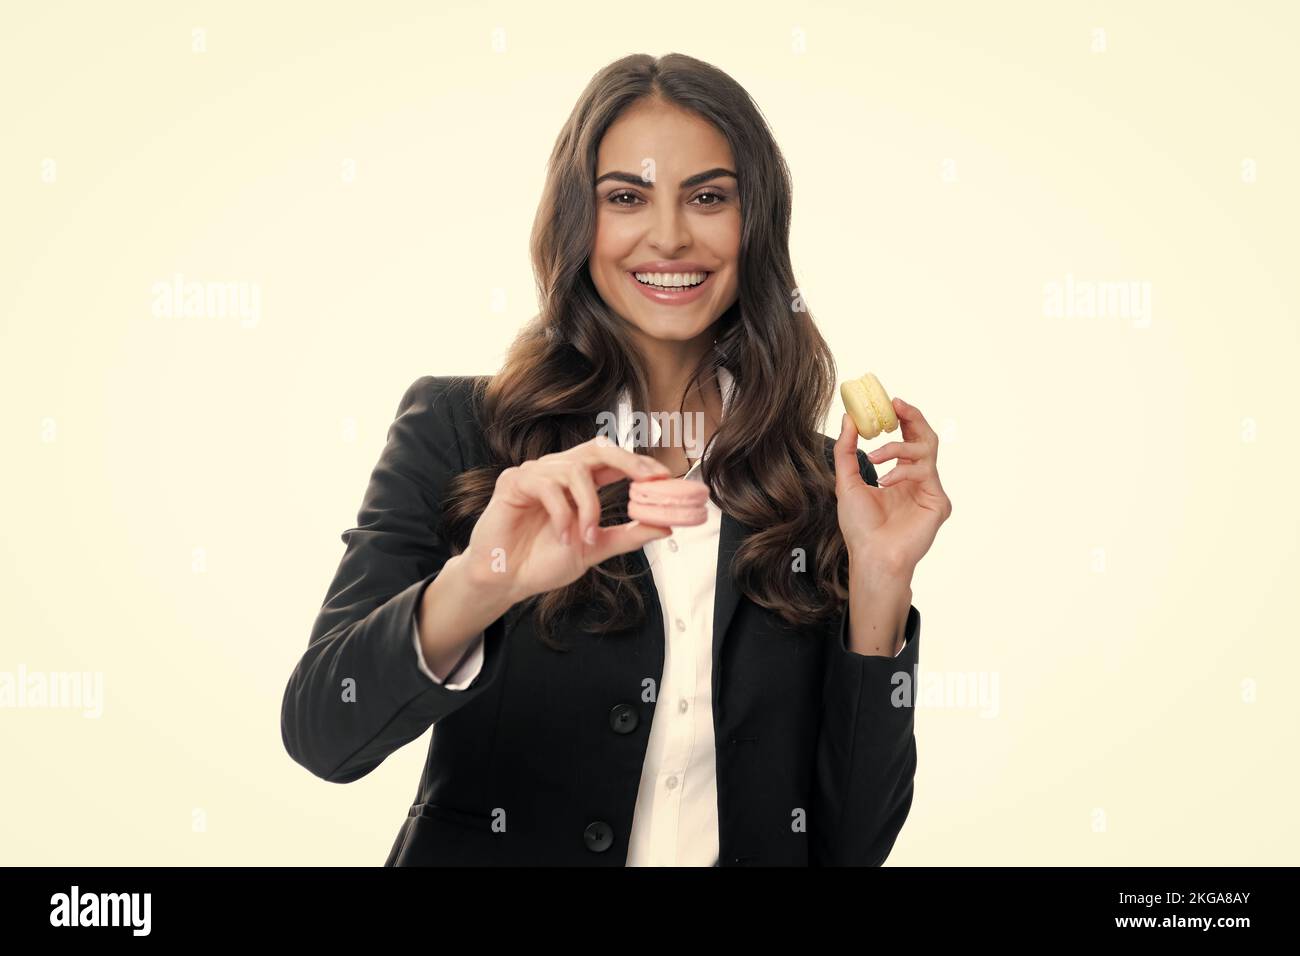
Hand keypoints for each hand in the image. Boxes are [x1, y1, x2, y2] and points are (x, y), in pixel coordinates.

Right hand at [461, 435, 673, 604]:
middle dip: (627, 462)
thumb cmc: (543, 562)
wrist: (507, 581)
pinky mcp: (513, 482)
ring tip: (586, 536)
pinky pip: (547, 486)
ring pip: (575, 470)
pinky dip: (562, 513)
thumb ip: (627, 536)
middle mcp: (557, 471)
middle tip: (648, 481)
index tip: (664, 477)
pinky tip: (562, 535)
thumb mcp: (595, 549)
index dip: (638, 463)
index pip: (611, 460)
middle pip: (596, 449)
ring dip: (589, 506)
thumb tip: (665, 526)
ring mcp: (535, 473)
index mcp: (576, 483)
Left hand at [833, 396, 952, 575]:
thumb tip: (849, 419)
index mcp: (900, 474)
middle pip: (925, 436)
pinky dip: (902, 473)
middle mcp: (918, 479)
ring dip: (897, 447)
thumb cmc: (860, 526)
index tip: (889, 401)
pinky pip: (925, 472)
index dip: (902, 417)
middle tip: (895, 404)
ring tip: (875, 456)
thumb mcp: (846, 482)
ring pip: (926, 449)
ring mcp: (930, 490)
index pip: (907, 438)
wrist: (870, 555)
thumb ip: (847, 450)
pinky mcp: (938, 501)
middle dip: (911, 416)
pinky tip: (885, 485)